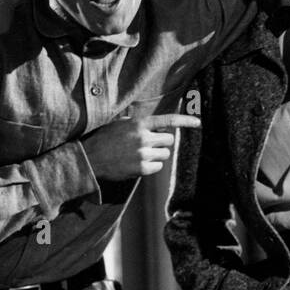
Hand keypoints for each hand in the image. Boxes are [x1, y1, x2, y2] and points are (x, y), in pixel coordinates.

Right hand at [82, 113, 200, 179]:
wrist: (90, 158)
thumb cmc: (104, 139)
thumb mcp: (121, 123)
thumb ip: (139, 123)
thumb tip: (157, 126)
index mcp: (139, 123)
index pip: (168, 120)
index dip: (186, 121)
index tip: (198, 123)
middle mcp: (143, 137)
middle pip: (169, 140)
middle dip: (163, 142)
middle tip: (151, 144)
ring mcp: (143, 154)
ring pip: (164, 155)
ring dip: (157, 155)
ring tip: (140, 154)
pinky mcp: (141, 169)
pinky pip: (157, 168)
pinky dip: (151, 166)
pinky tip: (138, 164)